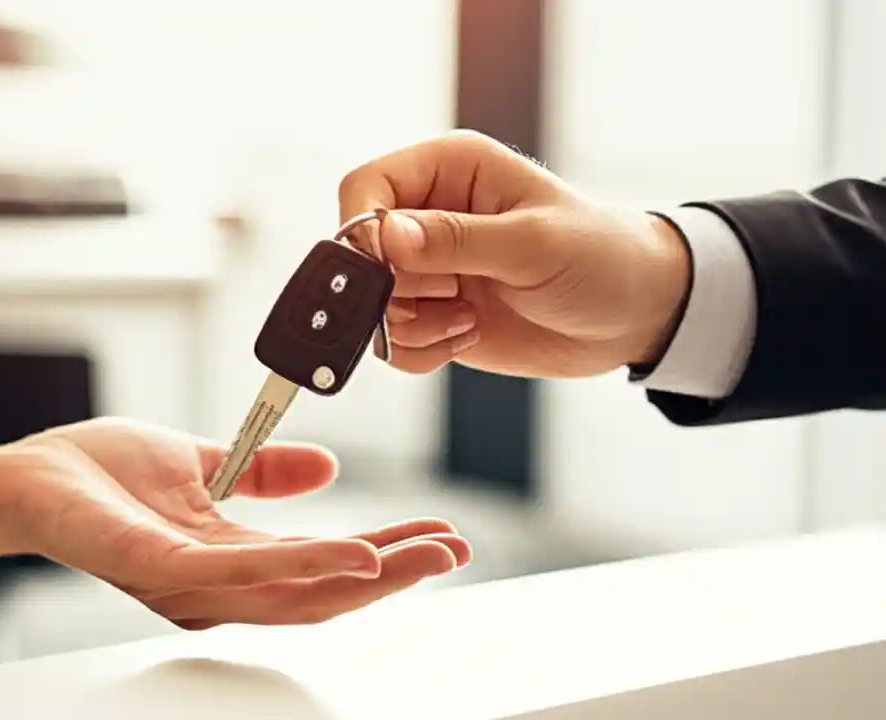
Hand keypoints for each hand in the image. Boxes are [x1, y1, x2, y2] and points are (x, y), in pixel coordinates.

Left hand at [0, 417, 469, 628]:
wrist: (25, 473)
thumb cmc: (98, 475)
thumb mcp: (202, 464)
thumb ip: (262, 473)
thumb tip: (330, 468)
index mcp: (229, 558)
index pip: (321, 566)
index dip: (385, 555)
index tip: (440, 536)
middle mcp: (214, 584)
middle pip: (319, 591)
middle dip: (393, 575)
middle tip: (452, 552)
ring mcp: (185, 582)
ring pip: (290, 591)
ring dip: (361, 576)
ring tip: (418, 556)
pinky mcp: (154, 566)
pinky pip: (236, 572)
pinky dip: (301, 565)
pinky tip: (350, 552)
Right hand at [338, 130, 691, 377]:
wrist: (636, 316)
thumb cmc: (601, 257)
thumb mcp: (533, 243)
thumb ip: (456, 239)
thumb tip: (385, 236)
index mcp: (448, 170)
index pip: (367, 185)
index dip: (362, 226)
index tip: (384, 266)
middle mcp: (429, 216)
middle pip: (359, 252)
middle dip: (393, 287)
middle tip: (447, 296)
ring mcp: (429, 268)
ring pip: (370, 303)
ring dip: (410, 324)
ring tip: (466, 318)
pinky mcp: (433, 314)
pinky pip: (392, 341)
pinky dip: (421, 349)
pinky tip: (467, 334)